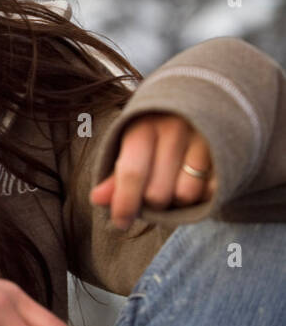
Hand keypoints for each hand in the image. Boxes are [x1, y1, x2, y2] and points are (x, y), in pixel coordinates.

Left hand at [89, 112, 216, 230]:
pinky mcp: (228, 151)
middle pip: (157, 193)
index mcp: (143, 126)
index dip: (124, 203)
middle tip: (152, 193)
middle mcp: (175, 129)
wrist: (204, 102)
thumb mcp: (132, 147)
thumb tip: (96, 199)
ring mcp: (205, 139)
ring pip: (185, 196)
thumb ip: (116, 175)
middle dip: (151, 203)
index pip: (131, 172)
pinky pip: (211, 193)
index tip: (120, 223)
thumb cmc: (157, 133)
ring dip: (177, 201)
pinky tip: (197, 181)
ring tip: (174, 184)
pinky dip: (201, 196)